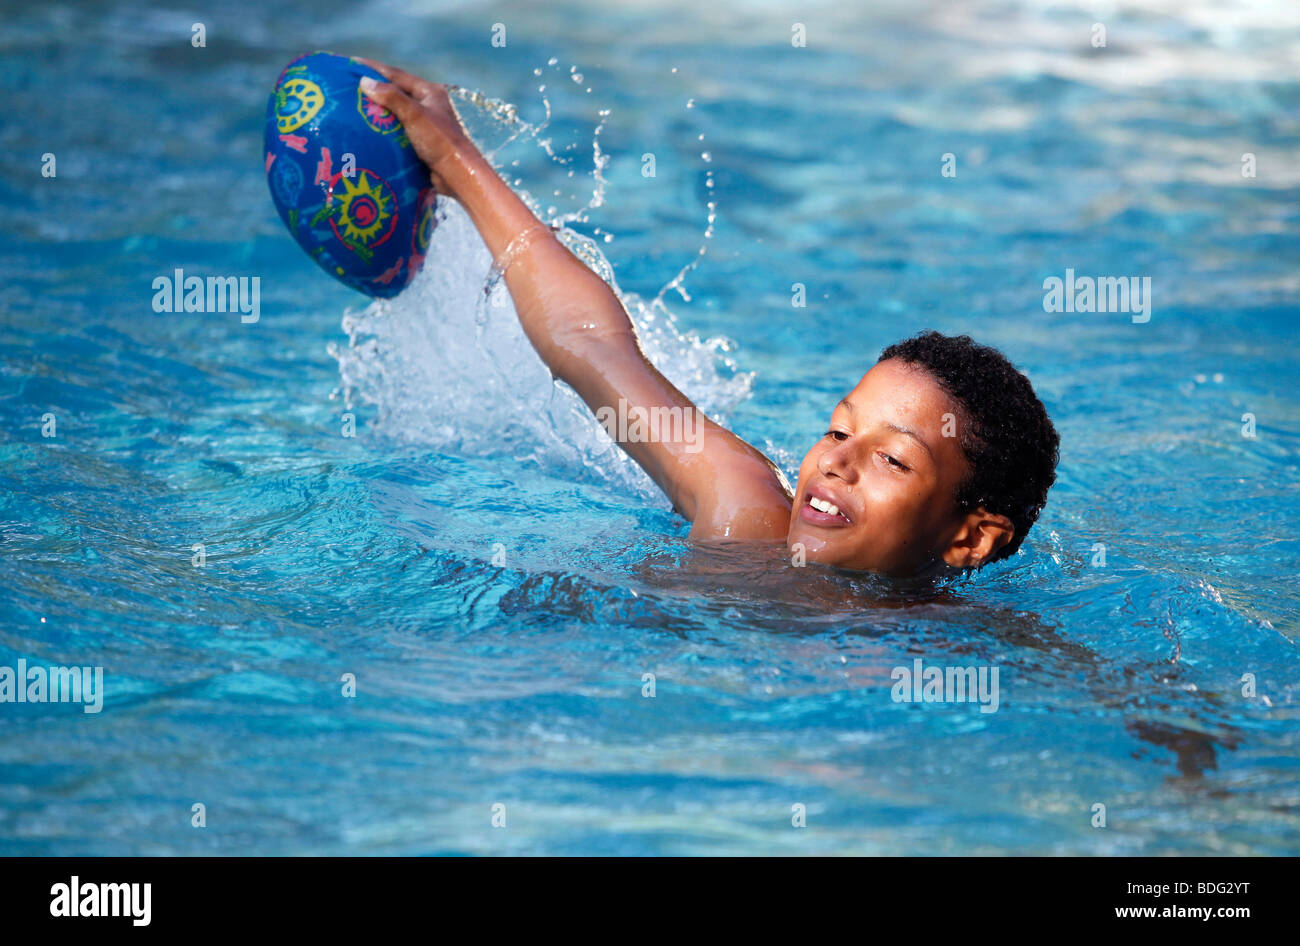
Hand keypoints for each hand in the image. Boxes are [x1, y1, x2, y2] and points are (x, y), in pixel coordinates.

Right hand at [356, 58, 476, 195]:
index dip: (373, 69)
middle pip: (396, 93)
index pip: (396, 75)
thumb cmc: (440, 141)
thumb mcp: (414, 115)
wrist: (458, 176)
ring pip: (396, 113)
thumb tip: (365, 82)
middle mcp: (428, 106)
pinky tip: (368, 132)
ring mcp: (425, 125)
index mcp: (430, 92)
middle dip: (374, 90)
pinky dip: (384, 130)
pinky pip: (398, 132)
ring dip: (377, 112)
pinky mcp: (422, 143)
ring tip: (353, 110)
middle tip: (348, 88)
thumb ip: (391, 97)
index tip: (351, 64)